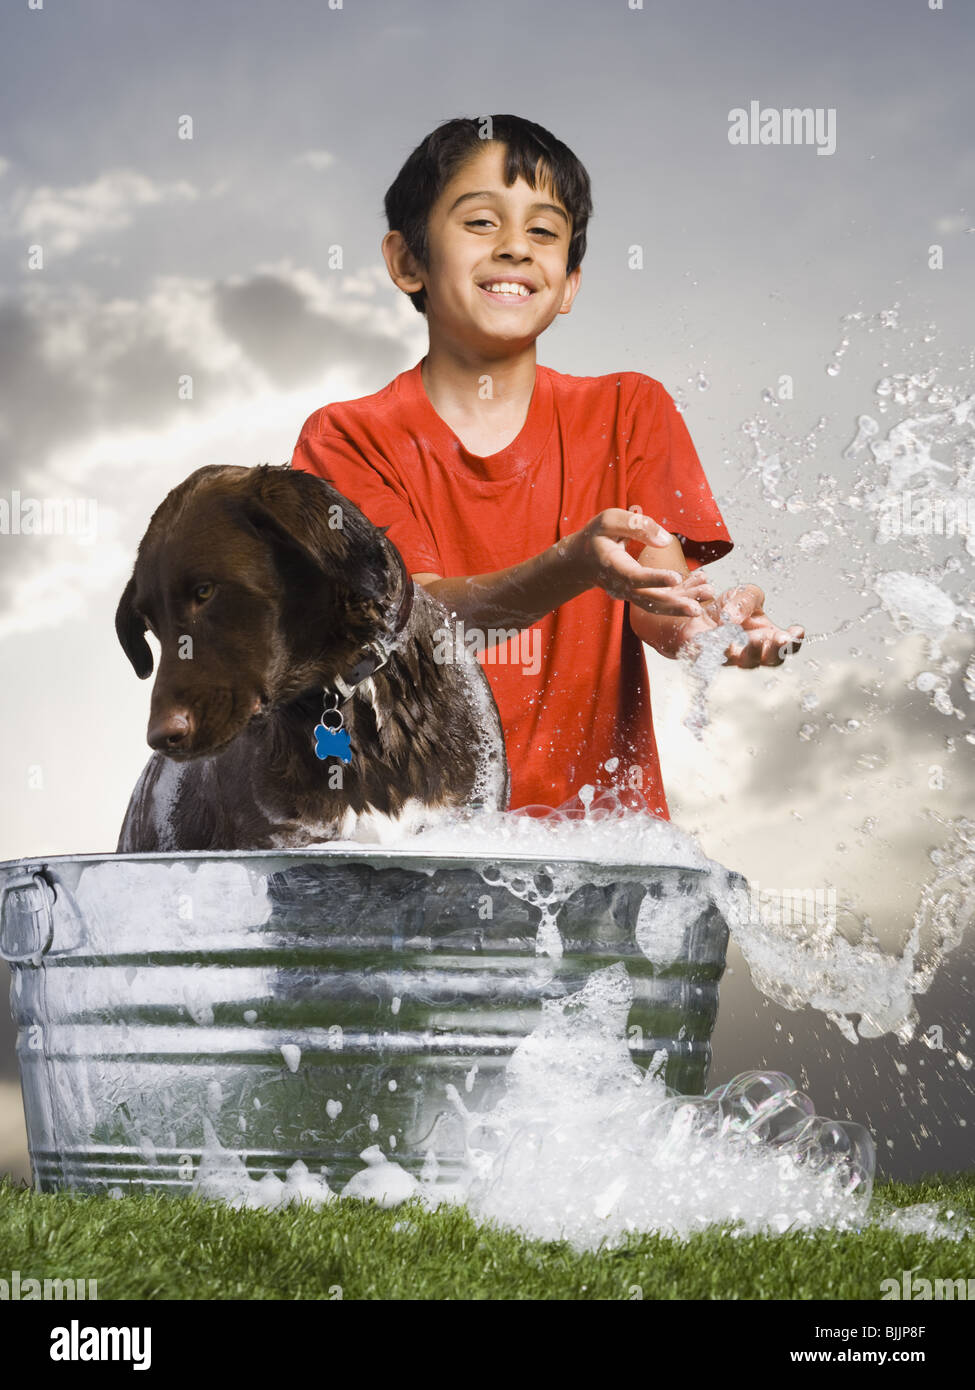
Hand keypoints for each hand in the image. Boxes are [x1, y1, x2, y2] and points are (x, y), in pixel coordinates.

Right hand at [569, 509, 714, 618]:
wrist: (582, 560)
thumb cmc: (596, 537)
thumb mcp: (609, 521)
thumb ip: (636, 525)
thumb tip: (665, 541)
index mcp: (612, 567)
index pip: (634, 577)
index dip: (654, 579)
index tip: (675, 578)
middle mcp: (621, 587)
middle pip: (649, 600)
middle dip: (674, 605)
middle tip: (696, 608)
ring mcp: (631, 594)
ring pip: (658, 604)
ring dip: (683, 603)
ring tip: (708, 595)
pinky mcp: (641, 594)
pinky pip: (662, 599)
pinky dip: (682, 595)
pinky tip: (702, 587)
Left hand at [684, 583, 804, 666]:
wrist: (694, 611)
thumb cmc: (725, 607)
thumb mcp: (745, 594)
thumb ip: (747, 602)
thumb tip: (736, 619)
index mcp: (768, 635)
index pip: (787, 645)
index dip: (794, 641)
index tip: (797, 630)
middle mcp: (752, 650)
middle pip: (771, 659)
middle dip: (777, 650)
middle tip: (778, 639)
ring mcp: (731, 657)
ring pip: (746, 662)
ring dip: (752, 651)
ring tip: (753, 638)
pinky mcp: (708, 657)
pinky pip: (714, 657)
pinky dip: (718, 648)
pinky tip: (720, 639)